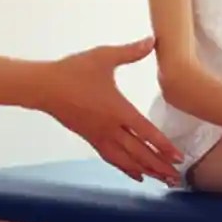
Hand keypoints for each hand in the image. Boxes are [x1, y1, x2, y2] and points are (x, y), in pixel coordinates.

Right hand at [36, 37, 183, 185]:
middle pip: (139, 153)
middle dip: (159, 166)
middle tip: (177, 178)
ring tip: (163, 181)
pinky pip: (112, 158)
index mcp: (117, 110)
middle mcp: (110, 128)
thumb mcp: (103, 56)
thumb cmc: (73, 71)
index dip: (163, 146)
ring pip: (127, 160)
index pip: (146, 132)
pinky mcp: (90, 139)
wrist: (43, 87)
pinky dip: (127, 169)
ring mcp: (99, 136)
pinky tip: (137, 175)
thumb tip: (153, 40)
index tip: (179, 157)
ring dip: (146, 171)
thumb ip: (130, 51)